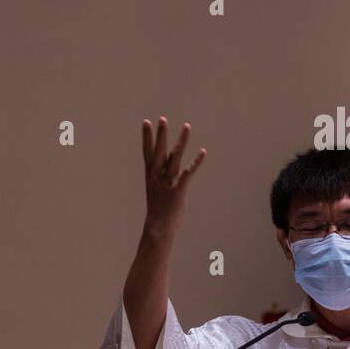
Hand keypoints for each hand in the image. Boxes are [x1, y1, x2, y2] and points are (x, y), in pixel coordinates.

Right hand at [141, 117, 205, 241]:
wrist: (157, 229)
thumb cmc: (158, 212)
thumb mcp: (156, 191)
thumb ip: (161, 178)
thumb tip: (166, 169)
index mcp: (151, 176)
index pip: (147, 152)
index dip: (147, 137)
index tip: (146, 122)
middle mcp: (158, 177)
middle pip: (158, 151)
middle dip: (160, 134)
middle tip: (162, 118)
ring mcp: (168, 182)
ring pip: (175, 157)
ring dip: (181, 141)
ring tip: (186, 126)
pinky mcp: (178, 190)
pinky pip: (189, 172)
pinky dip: (196, 161)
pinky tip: (203, 151)